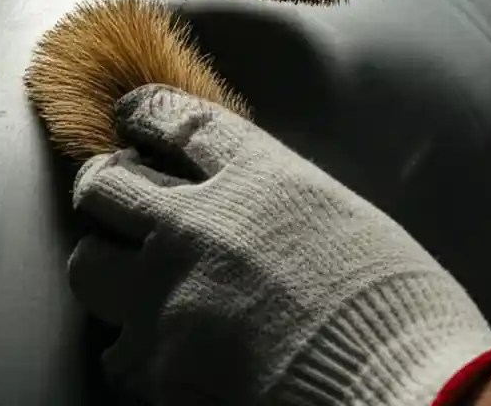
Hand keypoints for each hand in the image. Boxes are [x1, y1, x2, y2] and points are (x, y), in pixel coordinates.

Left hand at [68, 84, 490, 404]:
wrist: (398, 390)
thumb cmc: (401, 315)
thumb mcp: (350, 221)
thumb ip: (282, 204)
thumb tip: (251, 213)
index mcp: (259, 176)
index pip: (176, 120)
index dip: (145, 113)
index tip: (130, 113)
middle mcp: (199, 223)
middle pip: (107, 182)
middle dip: (103, 185)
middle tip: (109, 193)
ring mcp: (169, 293)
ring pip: (89, 263)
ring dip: (106, 266)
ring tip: (125, 278)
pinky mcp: (159, 362)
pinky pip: (116, 350)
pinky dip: (134, 352)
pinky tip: (161, 353)